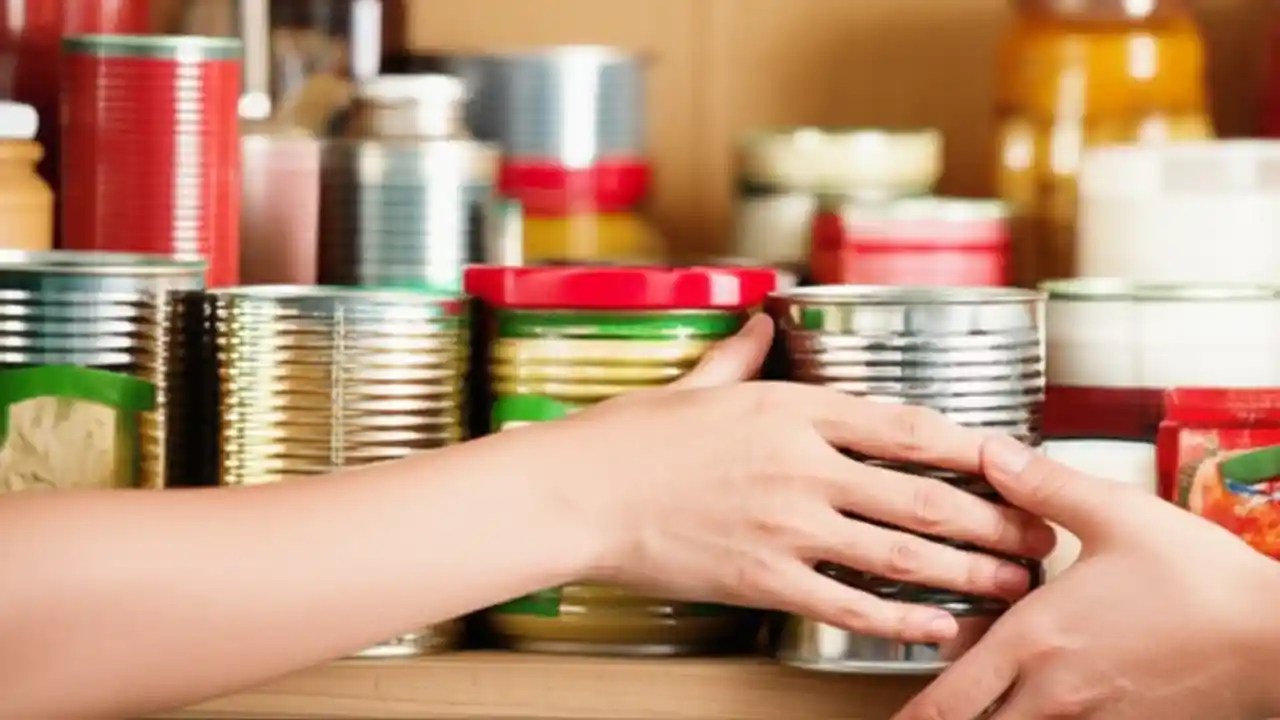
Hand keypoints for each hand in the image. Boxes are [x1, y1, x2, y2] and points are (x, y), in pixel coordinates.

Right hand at [527, 314, 1054, 644]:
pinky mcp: (765, 578)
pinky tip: (942, 625)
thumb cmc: (627, 439)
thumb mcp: (693, 384)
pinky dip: (903, 618)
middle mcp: (803, 466)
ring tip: (1013, 584)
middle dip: (993, 517)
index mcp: (791, 410)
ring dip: (969, 570)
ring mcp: (787, 526)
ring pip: (902, 551)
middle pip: (924, 493)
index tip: (1012, 458)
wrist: (576, 494)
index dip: (970, 445)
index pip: (904, 424)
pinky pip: (851, 604)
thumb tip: (765, 321)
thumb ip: (741, 354)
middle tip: (1037, 535)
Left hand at [894, 436, 1279, 719]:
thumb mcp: (1118, 515)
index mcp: (1036, 640)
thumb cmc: (1203, 580)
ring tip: (984, 703)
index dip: (915, 715)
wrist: (1278, 639)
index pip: (951, 699)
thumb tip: (989, 453)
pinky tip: (1045, 701)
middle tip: (924, 717)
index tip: (895, 718)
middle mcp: (1055, 693)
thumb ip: (1044, 486)